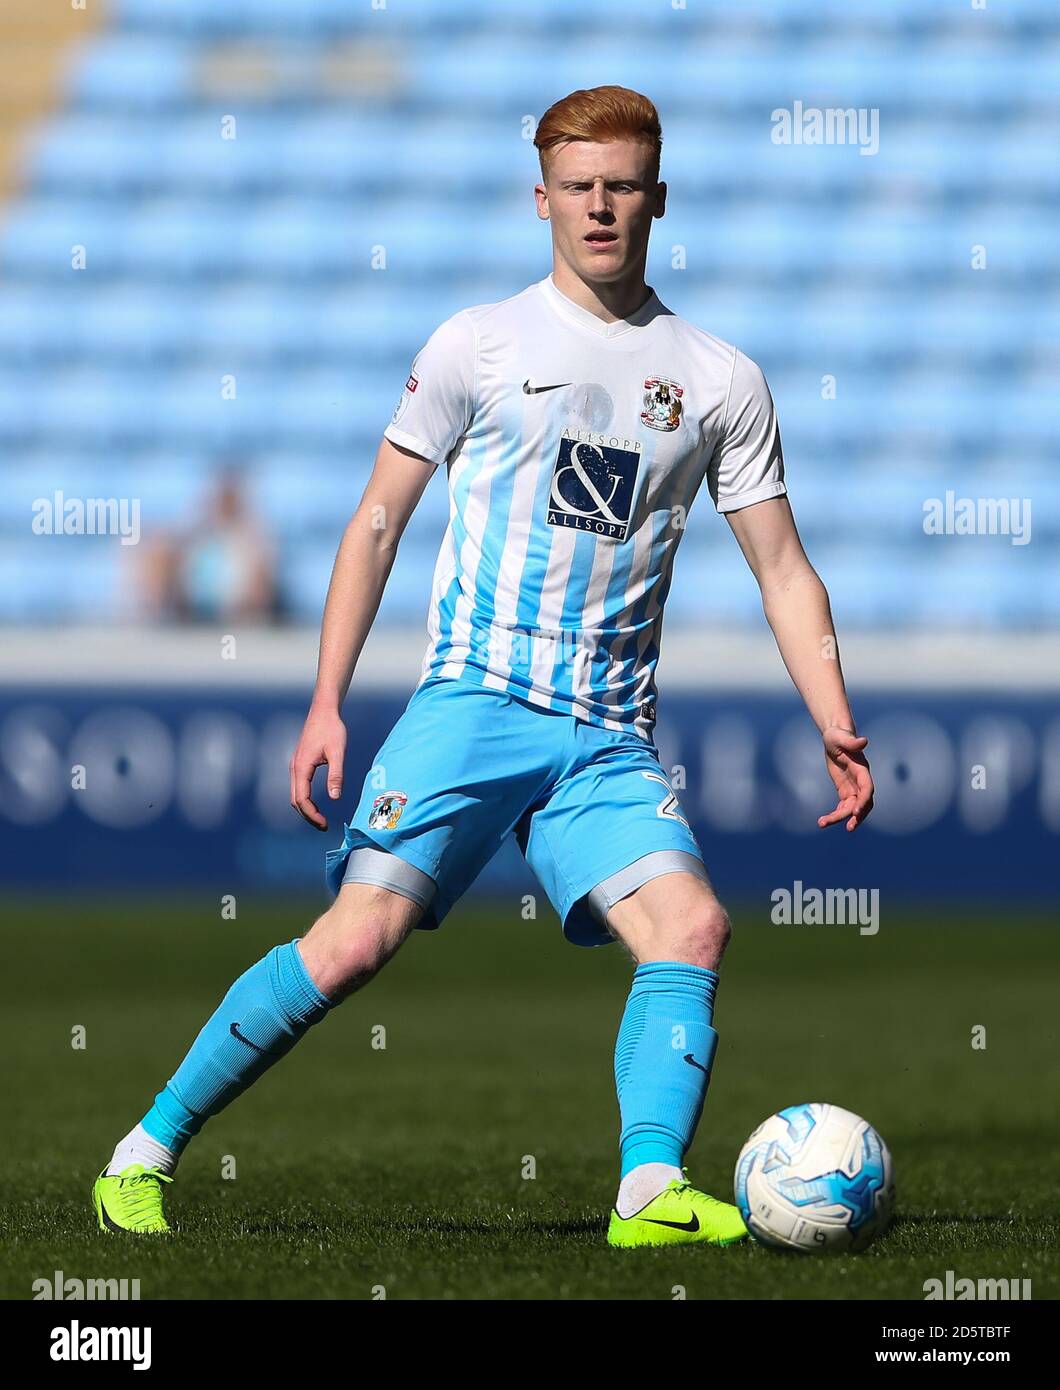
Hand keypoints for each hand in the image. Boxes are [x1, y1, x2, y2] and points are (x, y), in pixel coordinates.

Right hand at [289, 704, 346, 830]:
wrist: (324, 710)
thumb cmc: (332, 729)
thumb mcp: (337, 752)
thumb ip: (336, 774)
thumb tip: (335, 797)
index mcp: (301, 767)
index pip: (302, 799)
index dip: (312, 814)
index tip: (325, 824)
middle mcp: (295, 768)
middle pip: (295, 800)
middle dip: (307, 816)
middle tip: (323, 826)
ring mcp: (296, 766)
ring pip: (295, 794)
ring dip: (305, 809)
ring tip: (320, 819)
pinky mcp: (300, 763)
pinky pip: (298, 787)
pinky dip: (305, 800)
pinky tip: (316, 804)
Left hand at [818, 725, 873, 831]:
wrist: (834, 738)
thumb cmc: (838, 736)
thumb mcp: (840, 737)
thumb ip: (852, 742)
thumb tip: (864, 741)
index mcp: (861, 769)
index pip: (867, 788)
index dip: (863, 800)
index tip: (856, 812)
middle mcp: (860, 780)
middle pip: (863, 803)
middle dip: (858, 816)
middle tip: (848, 827)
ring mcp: (853, 786)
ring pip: (852, 807)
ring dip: (841, 817)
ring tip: (823, 823)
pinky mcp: (845, 789)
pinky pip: (843, 806)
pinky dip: (836, 814)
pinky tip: (824, 821)